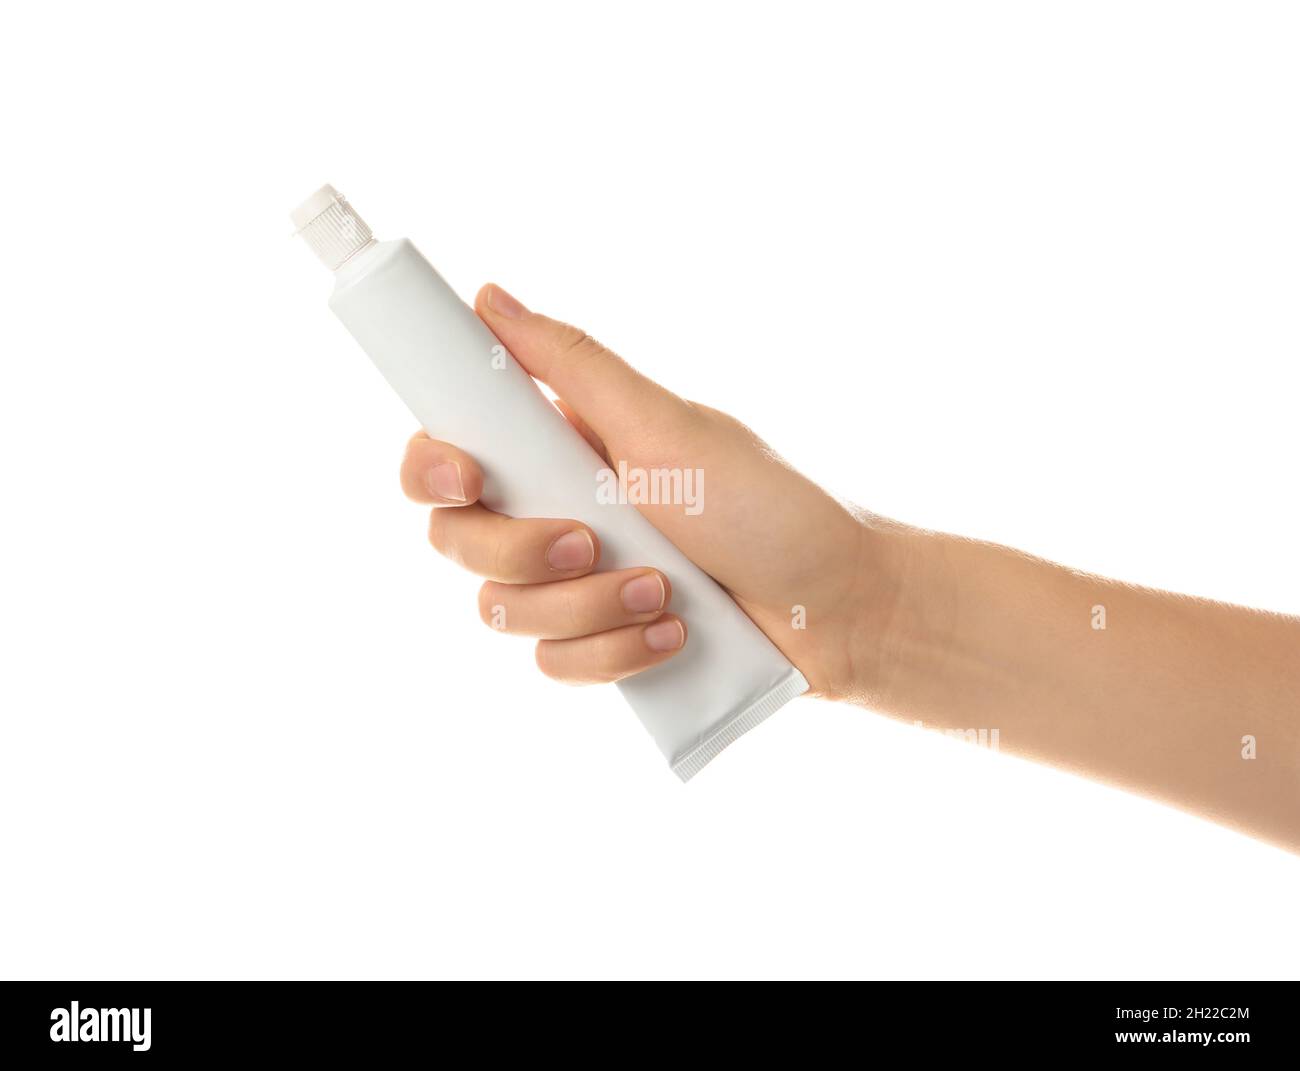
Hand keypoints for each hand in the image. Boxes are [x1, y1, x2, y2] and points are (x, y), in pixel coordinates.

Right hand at [399, 284, 891, 693]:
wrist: (839, 608)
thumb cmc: (767, 505)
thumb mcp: (667, 426)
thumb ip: (572, 365)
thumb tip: (486, 296)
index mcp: (561, 448)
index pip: (449, 454)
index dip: (431, 468)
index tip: (466, 478)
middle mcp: (554, 513)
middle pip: (456, 540)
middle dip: (522, 551)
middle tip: (594, 542)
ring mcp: (572, 586)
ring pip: (501, 610)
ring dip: (585, 607)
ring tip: (665, 592)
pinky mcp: (597, 645)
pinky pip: (552, 663)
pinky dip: (614, 653)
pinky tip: (673, 634)